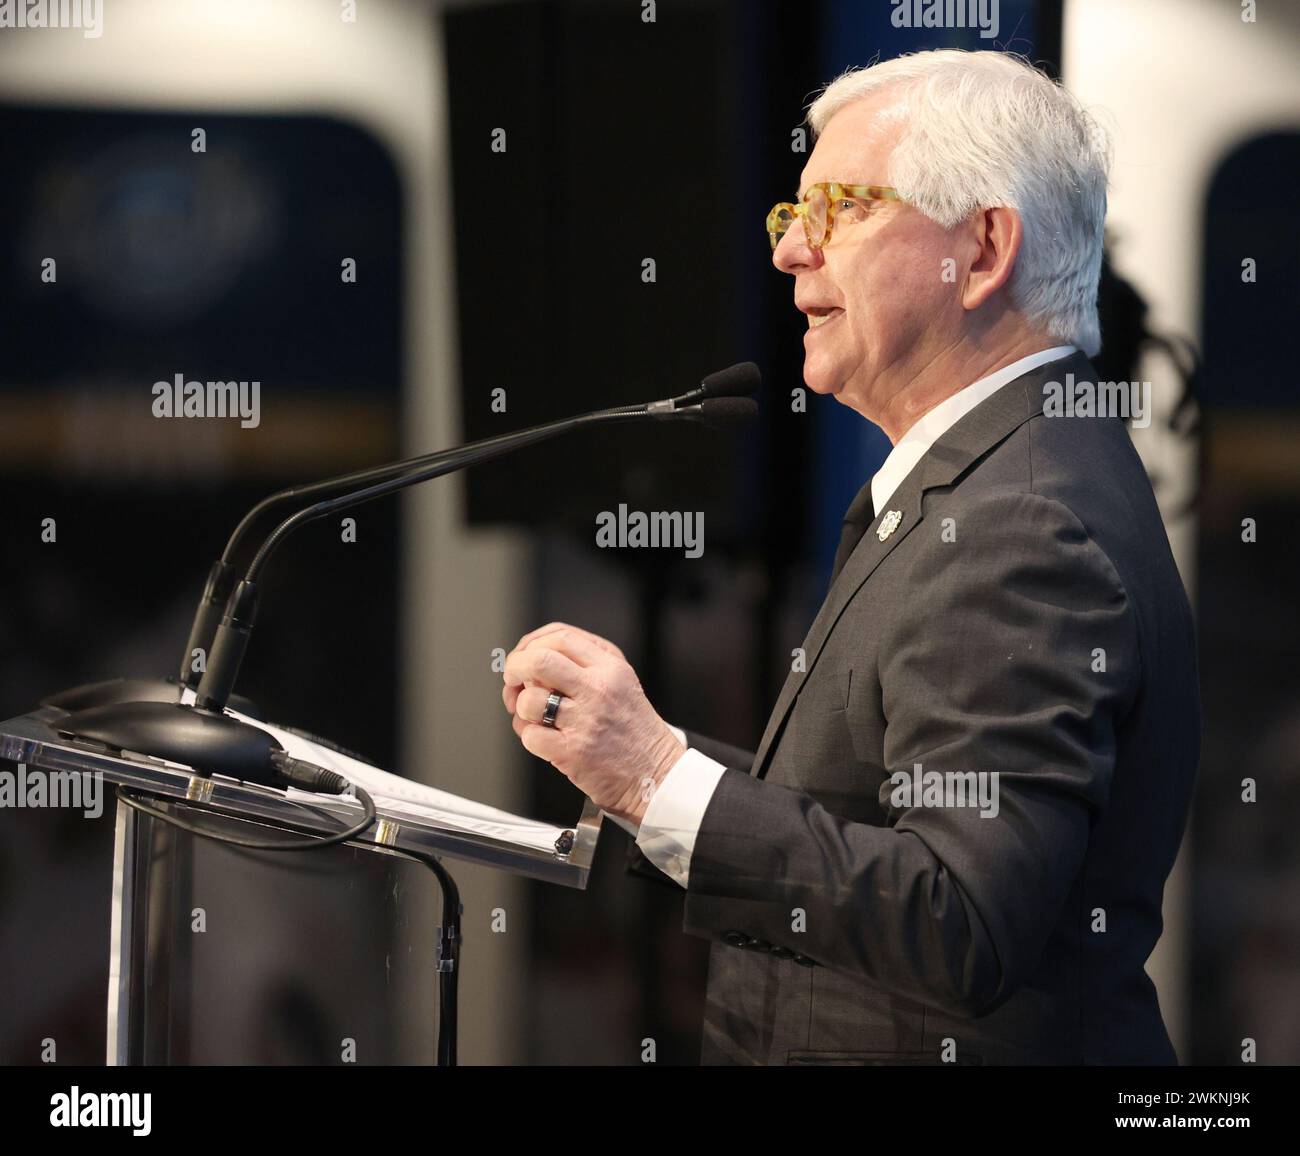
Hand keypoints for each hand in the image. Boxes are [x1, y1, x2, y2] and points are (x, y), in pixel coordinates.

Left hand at [501, 624, 683, 824]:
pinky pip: (530, 736)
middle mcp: (599, 690)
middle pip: (539, 660)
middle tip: (513, 680)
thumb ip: (586, 665)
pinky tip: (546, 741)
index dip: (532, 644)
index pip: (561, 636)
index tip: (525, 656)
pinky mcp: (573, 752)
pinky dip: (530, 738)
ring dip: (522, 709)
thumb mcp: (622, 683)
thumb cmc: (634, 732)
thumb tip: (534, 656)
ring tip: (536, 718)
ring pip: (529, 700)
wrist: (656, 776)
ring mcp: (586, 720)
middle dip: (515, 668)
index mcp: (611, 668)